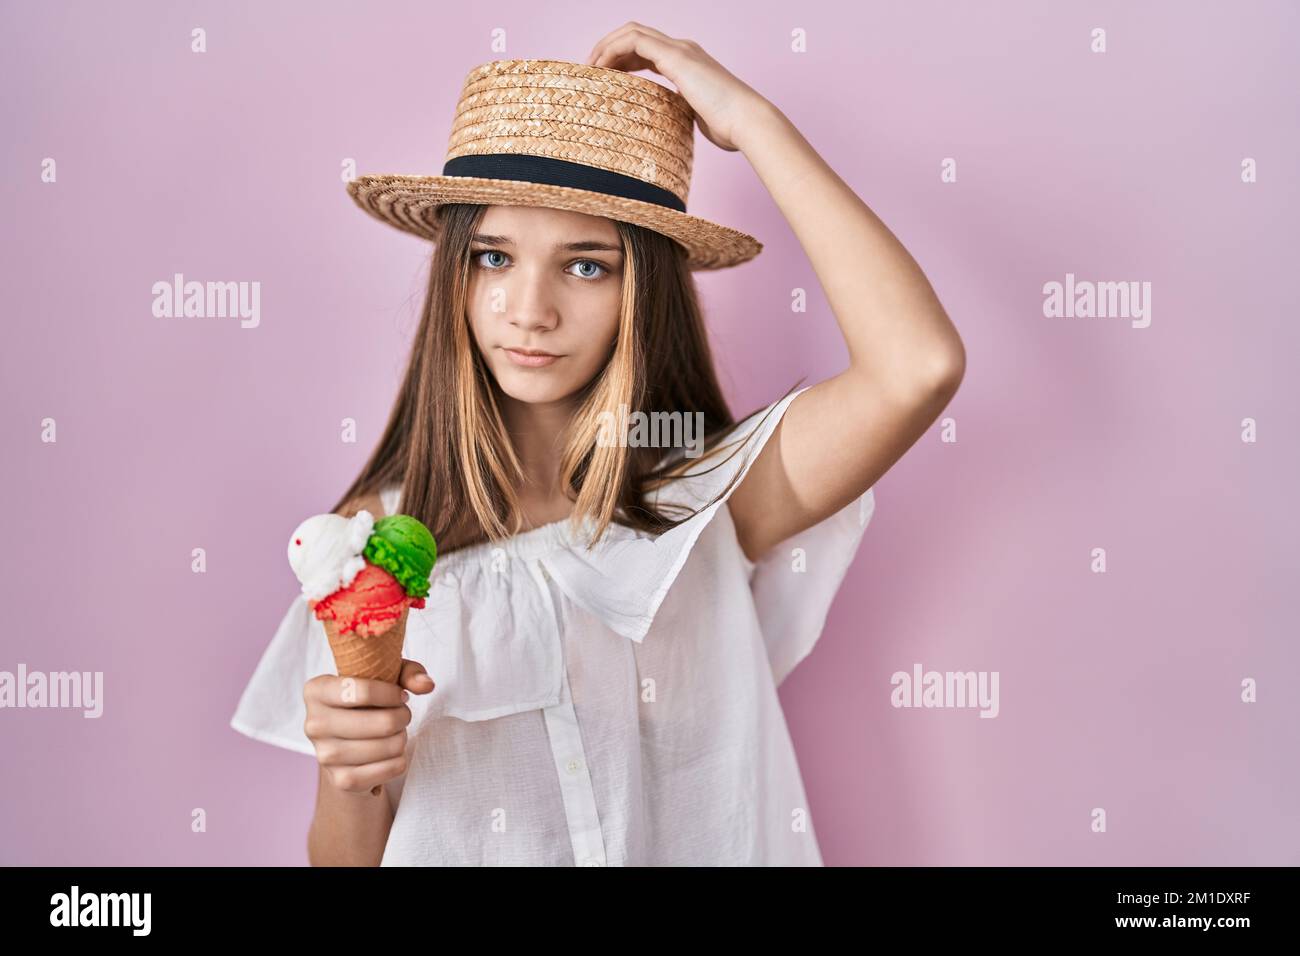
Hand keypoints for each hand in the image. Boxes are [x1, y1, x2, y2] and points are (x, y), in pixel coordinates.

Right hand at [303, 659, 434, 795]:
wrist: (346, 742)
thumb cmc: (367, 701)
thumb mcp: (384, 676)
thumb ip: (408, 673)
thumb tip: (426, 685)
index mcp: (316, 691)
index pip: (362, 691)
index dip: (392, 694)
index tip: (400, 696)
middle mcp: (314, 724)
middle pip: (383, 723)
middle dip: (403, 717)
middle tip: (402, 715)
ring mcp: (325, 756)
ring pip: (389, 747)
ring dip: (402, 738)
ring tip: (396, 732)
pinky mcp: (341, 780)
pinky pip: (389, 769)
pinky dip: (399, 761)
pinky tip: (392, 752)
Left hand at [585, 22, 769, 152]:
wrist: (746, 121)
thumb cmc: (728, 127)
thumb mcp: (696, 118)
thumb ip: (680, 114)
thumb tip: (666, 129)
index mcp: (687, 62)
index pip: (646, 50)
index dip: (622, 60)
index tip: (604, 79)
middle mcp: (683, 49)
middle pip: (636, 35)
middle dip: (609, 49)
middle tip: (589, 71)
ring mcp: (680, 49)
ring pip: (632, 32)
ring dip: (606, 46)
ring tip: (589, 68)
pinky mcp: (676, 56)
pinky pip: (634, 41)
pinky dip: (612, 50)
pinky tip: (601, 69)